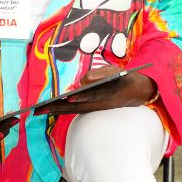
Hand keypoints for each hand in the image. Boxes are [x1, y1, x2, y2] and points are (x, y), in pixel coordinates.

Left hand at [34, 66, 156, 115]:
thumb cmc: (125, 77)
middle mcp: (102, 104)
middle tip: (42, 109)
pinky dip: (66, 109)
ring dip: (60, 110)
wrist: (140, 90)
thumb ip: (100, 74)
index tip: (67, 97)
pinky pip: (79, 110)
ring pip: (76, 110)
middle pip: (78, 106)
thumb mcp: (116, 71)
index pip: (92, 95)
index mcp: (109, 93)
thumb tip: (84, 80)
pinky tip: (53, 108)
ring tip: (42, 110)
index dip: (81, 97)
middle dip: (60, 107)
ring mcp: (99, 108)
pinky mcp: (96, 109)